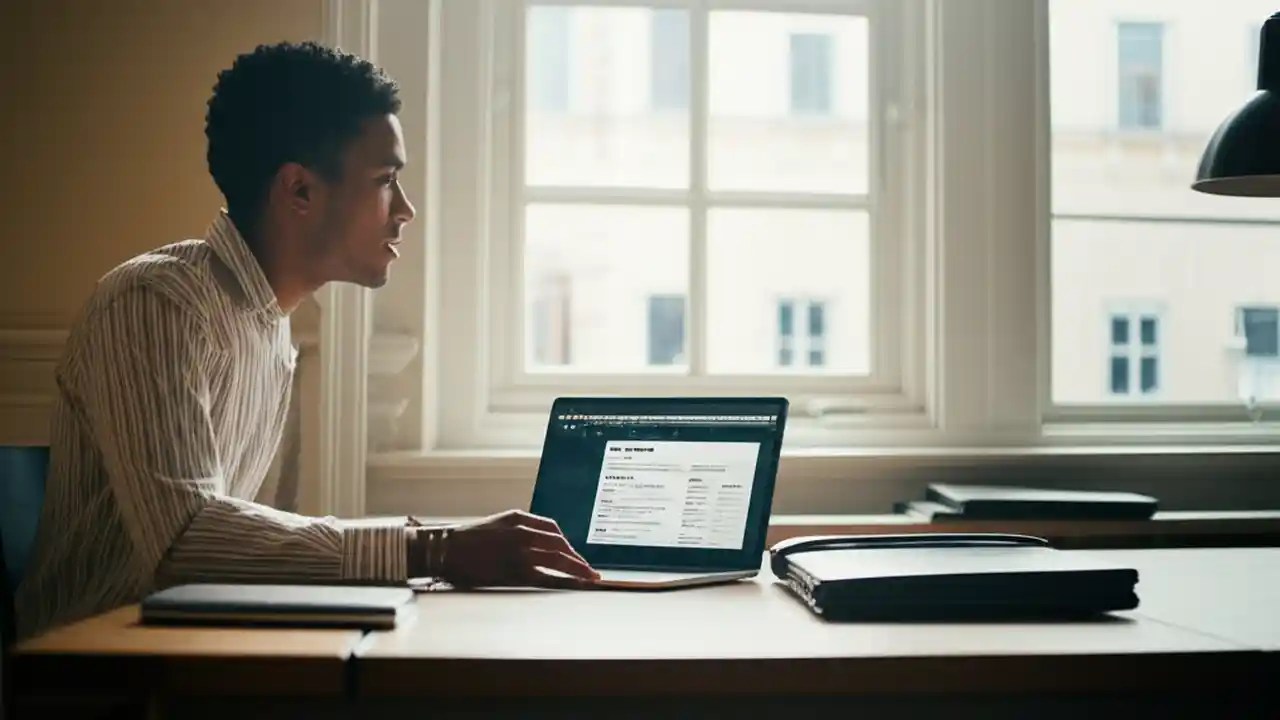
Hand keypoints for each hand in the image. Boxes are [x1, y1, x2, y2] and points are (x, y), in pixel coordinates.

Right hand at [439, 510, 598, 588]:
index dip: (566, 543)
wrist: (444, 549)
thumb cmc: (465, 540)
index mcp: (518, 518)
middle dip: (577, 558)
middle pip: (560, 544)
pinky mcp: (516, 571)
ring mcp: (521, 551)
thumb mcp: (495, 525)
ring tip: (590, 579)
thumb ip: (516, 530)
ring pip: (559, 559)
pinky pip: (548, 577)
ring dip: (578, 570)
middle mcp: (523, 531)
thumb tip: (537, 544)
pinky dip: (565, 581)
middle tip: (589, 570)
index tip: (573, 553)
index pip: (553, 529)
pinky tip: (574, 587)